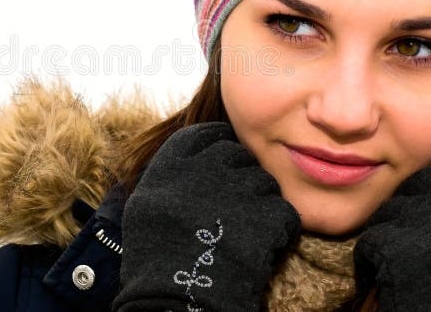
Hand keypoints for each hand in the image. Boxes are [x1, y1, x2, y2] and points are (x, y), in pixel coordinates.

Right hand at [112, 121, 299, 311]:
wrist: (174, 301)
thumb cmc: (155, 261)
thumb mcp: (146, 207)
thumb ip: (170, 176)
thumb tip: (195, 162)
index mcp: (170, 165)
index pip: (206, 135)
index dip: (218, 147)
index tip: (223, 164)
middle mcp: (204, 170)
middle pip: (239, 156)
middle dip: (241, 178)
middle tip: (236, 207)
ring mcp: (236, 191)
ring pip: (265, 182)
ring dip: (261, 204)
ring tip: (244, 234)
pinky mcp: (266, 217)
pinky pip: (284, 212)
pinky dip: (278, 231)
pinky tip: (261, 249)